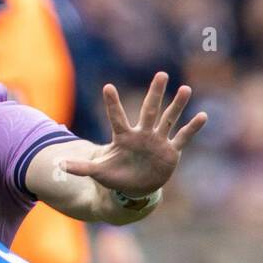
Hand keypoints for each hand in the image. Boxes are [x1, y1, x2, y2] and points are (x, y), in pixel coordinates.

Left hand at [63, 72, 206, 197]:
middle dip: (155, 93)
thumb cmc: (116, 176)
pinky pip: (182, 137)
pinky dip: (192, 128)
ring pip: (168, 119)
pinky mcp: (170, 151)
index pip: (117, 117)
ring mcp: (158, 141)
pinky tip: (203, 115)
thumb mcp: (98, 172)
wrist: (134, 189)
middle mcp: (142, 134)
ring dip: (177, 106)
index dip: (112, 104)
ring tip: (185, 89)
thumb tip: (59, 166)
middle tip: (161, 74)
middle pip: (149, 110)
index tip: (107, 87)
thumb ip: (81, 168)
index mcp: (124, 137)